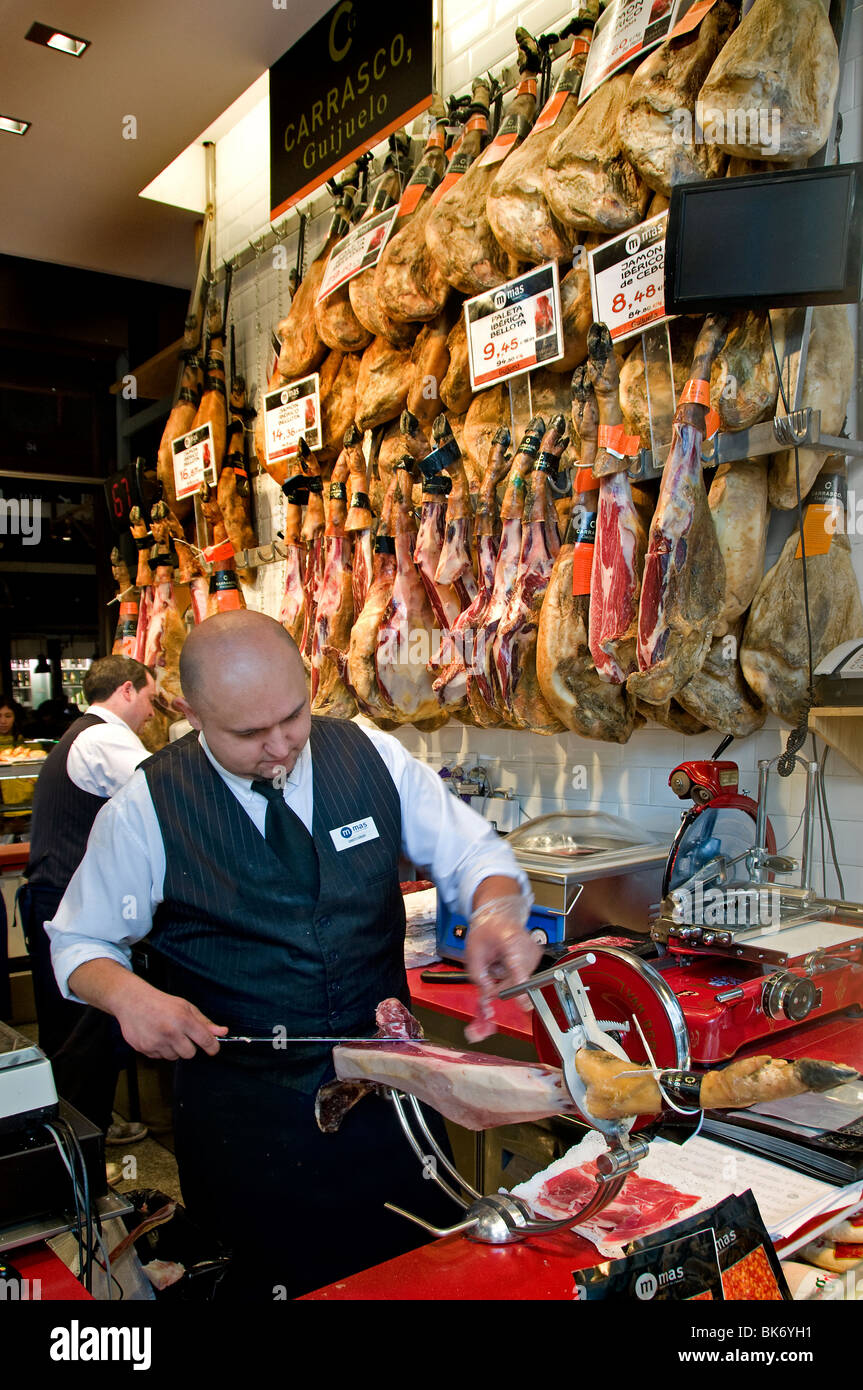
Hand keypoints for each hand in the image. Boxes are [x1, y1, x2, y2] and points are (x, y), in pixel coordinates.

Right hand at [116, 985, 227, 1060]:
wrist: (132, 1001)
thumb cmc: (161, 1003)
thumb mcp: (186, 1007)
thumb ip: (205, 1022)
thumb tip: (222, 1032)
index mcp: (183, 1019)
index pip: (205, 1040)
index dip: (213, 1047)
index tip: (213, 1049)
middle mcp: (170, 1032)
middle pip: (190, 1053)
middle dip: (189, 1046)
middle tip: (183, 1035)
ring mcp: (156, 1042)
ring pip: (174, 1057)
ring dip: (174, 1048)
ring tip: (166, 1033)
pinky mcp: (144, 1049)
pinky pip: (160, 1057)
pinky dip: (160, 1050)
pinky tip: (155, 1036)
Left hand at [464, 892, 540, 1041]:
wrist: (497, 918)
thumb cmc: (485, 931)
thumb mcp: (473, 954)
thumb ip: (479, 978)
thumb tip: (488, 997)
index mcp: (511, 941)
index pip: (518, 968)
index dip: (520, 987)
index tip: (524, 1004)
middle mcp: (527, 946)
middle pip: (518, 980)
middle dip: (502, 985)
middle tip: (489, 973)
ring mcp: (534, 952)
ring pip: (520, 980)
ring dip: (507, 978)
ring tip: (499, 960)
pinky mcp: (536, 957)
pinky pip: (524, 975)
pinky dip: (513, 973)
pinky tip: (507, 960)